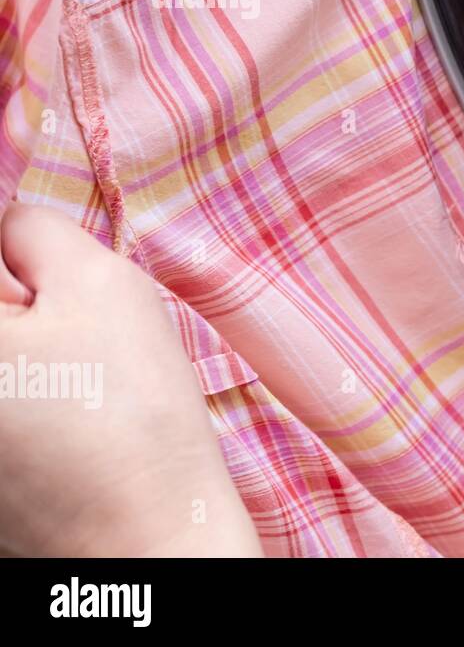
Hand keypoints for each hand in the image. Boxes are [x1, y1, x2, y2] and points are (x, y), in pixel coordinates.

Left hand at [0, 204, 261, 555]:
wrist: (146, 537)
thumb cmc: (127, 412)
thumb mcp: (101, 285)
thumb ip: (37, 231)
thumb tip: (10, 230)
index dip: (21, 263)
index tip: (48, 280)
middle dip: (23, 309)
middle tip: (75, 336)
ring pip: (4, 365)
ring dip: (28, 359)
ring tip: (81, 388)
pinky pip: (11, 412)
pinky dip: (31, 407)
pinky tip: (74, 428)